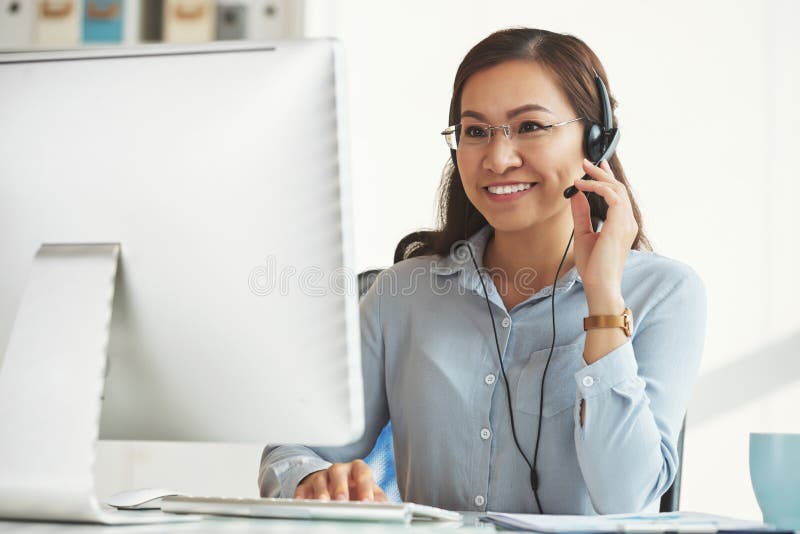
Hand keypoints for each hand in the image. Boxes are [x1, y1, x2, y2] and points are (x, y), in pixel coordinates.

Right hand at [294, 459, 387, 501]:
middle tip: (342, 500)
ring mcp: (322, 476)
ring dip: (322, 492)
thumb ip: (377, 497)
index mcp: (357, 469)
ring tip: (324, 503)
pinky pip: (303, 489)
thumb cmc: (355, 489)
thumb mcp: (369, 491)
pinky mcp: (307, 485)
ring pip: (320, 479)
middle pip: (338, 472)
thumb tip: (385, 507)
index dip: (365, 486)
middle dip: (340, 486)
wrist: (336, 485)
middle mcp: (339, 470)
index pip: (362, 472)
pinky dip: (302, 496)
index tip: (367, 502)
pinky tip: (304, 504)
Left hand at [568, 159, 637, 301]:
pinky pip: (612, 196)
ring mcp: (627, 222)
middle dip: (602, 173)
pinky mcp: (621, 224)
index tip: (597, 166)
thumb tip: (577, 196)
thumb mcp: (584, 234)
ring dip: (598, 177)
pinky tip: (582, 187)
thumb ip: (582, 214)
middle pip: (618, 188)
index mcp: (622, 225)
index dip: (608, 177)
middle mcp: (628, 222)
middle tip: (586, 162)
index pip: (617, 195)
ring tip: (582, 171)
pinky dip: (597, 188)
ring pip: (616, 189)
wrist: (599, 284)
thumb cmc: (593, 266)